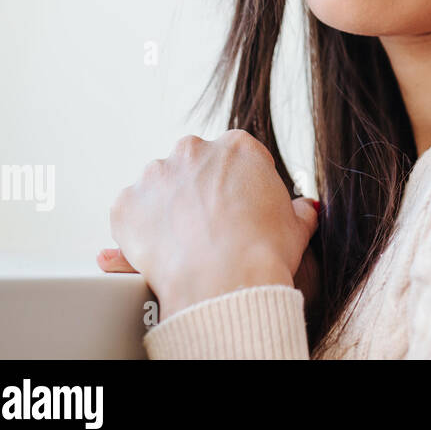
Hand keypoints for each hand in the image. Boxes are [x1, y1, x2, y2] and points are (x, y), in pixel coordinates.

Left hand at [101, 129, 319, 318]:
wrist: (225, 282)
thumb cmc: (263, 252)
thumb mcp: (298, 226)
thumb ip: (299, 210)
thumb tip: (304, 210)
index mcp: (238, 147)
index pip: (235, 156)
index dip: (237, 184)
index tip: (237, 207)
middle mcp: (194, 150)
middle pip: (193, 164)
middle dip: (199, 189)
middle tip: (211, 224)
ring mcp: (156, 175)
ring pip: (159, 185)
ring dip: (167, 206)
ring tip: (183, 242)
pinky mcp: (126, 204)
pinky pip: (130, 213)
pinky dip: (139, 229)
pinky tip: (159, 250)